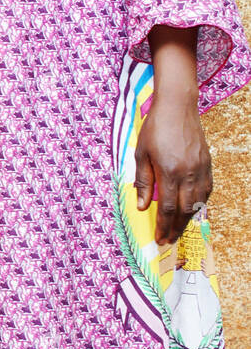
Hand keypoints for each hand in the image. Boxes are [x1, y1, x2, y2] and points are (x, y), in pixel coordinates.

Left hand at [136, 91, 211, 244]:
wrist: (178, 107)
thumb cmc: (155, 128)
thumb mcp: (141, 154)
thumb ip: (142, 181)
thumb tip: (141, 206)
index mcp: (169, 172)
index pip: (166, 207)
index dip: (163, 226)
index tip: (159, 239)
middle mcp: (188, 174)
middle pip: (183, 210)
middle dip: (175, 229)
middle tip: (168, 241)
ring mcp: (201, 170)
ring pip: (197, 203)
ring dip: (187, 220)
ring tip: (178, 231)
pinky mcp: (208, 164)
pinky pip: (206, 191)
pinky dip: (199, 205)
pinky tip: (191, 211)